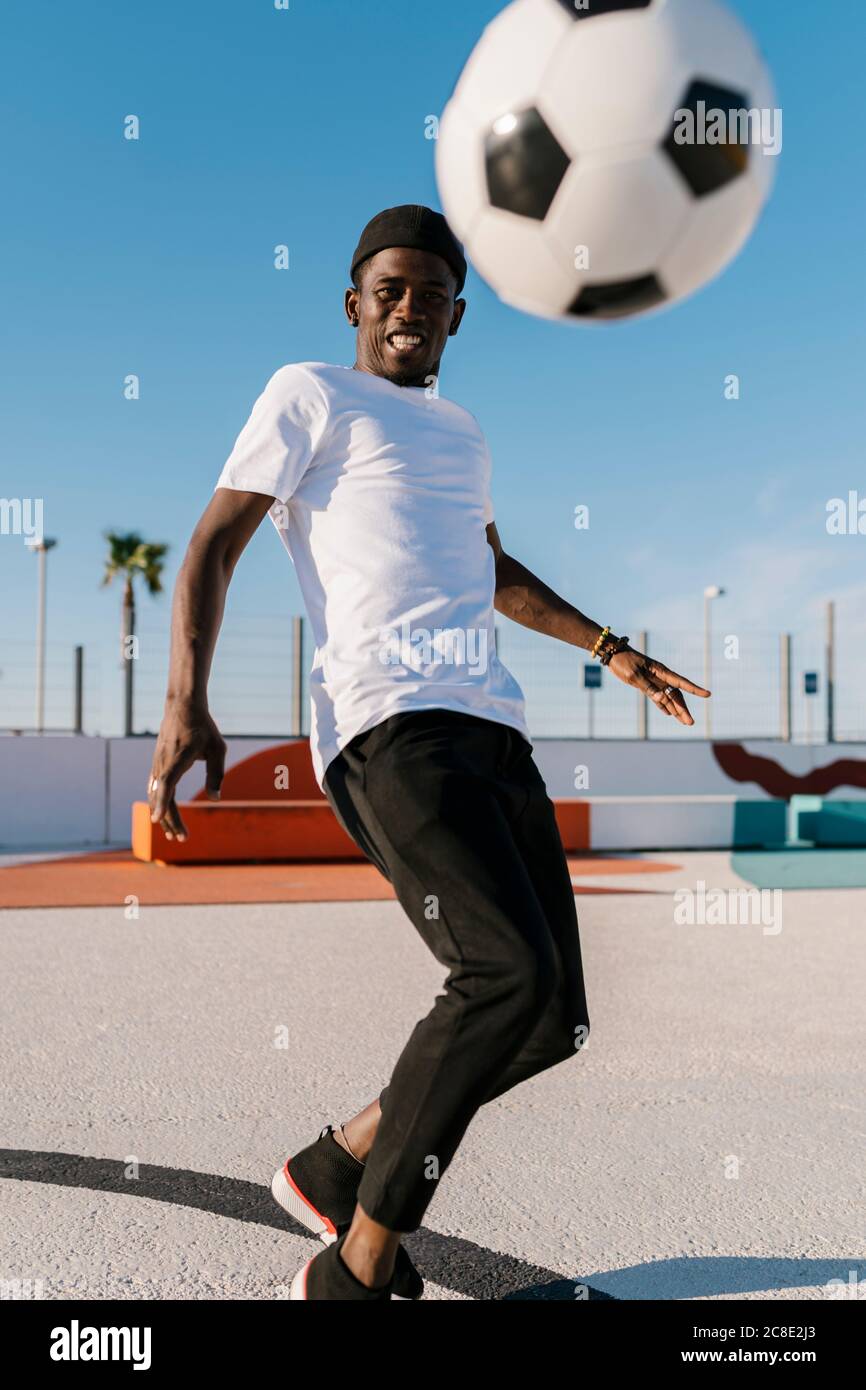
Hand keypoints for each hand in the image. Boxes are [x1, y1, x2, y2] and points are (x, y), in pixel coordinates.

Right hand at [147, 701, 225, 840]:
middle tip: (181, 839)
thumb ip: (216, 774)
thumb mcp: (218, 749)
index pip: (166, 784)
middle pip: (161, 797)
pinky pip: (154, 788)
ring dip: (164, 816)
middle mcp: (162, 763)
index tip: (155, 820)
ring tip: (173, 834)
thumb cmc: (203, 728)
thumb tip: (216, 799)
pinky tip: (163, 815)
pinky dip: (159, 803)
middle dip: (170, 821)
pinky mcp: (157, 764)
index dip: (161, 803)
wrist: (182, 707)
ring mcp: (157, 764)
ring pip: (156, 795)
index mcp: (177, 759)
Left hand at [607, 646, 709, 725]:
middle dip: (684, 709)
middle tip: (690, 723)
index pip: (681, 683)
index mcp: (661, 672)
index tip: (708, 694)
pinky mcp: (646, 685)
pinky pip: (658, 697)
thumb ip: (648, 687)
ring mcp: (654, 681)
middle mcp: (660, 677)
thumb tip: (662, 699)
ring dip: (676, 710)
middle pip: (676, 695)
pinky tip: (669, 714)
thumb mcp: (634, 675)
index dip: (695, 690)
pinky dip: (664, 706)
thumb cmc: (624, 662)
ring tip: (685, 722)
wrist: (613, 653)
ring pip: (669, 698)